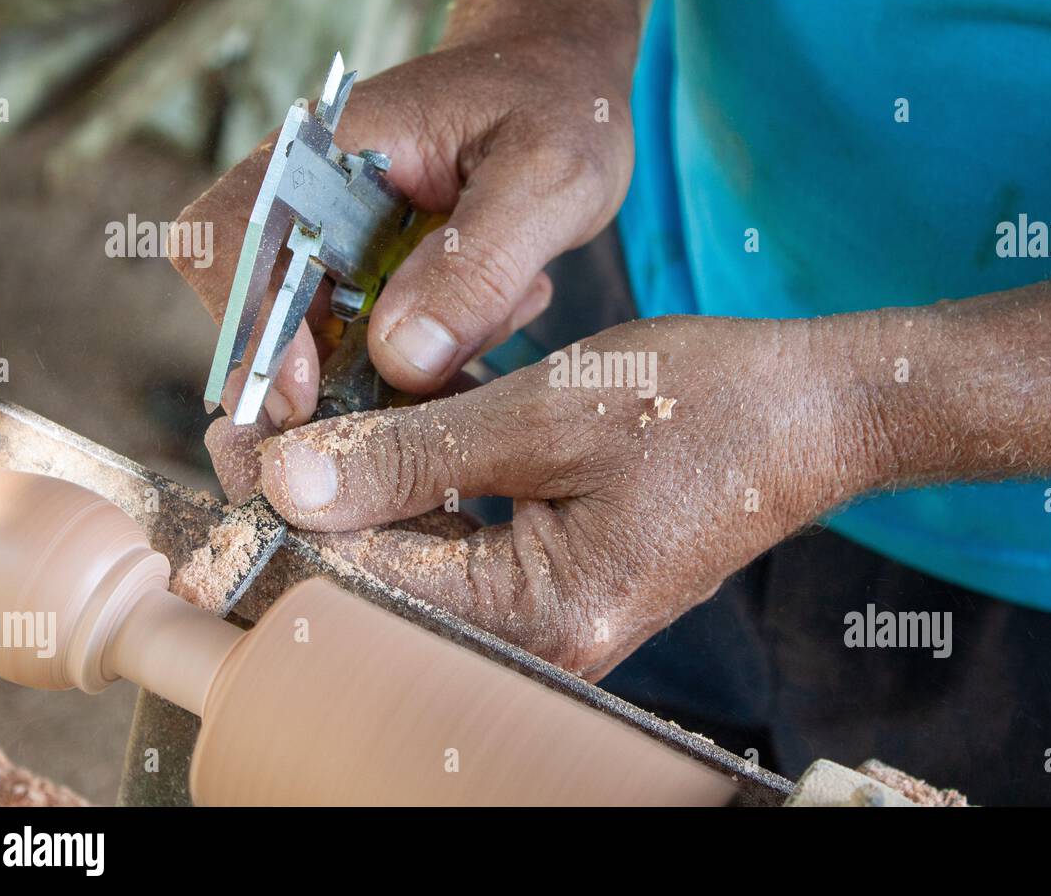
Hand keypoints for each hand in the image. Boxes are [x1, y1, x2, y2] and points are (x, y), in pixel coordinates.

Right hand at [169, 24, 634, 427]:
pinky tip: (500, 315)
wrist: (562, 84)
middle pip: (264, 314)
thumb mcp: (545, 178)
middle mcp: (310, 199)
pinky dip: (429, 362)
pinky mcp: (371, 280)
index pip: (231, 242)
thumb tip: (399, 357)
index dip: (251, 327)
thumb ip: (478, 264)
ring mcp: (337, 244)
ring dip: (405, 367)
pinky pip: (373, 351)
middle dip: (344, 372)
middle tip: (441, 381)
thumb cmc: (554, 106)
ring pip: (325, 348)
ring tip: (504, 306)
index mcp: (324, 150)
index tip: (309, 395)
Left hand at [234, 316, 881, 679]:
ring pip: (415, 564)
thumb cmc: (703, 405)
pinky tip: (396, 435)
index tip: (240, 432)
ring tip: (322, 414)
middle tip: (268, 416)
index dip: (287, 501)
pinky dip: (419, 494)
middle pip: (380, 580)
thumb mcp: (547, 410)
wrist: (810, 416)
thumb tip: (290, 481)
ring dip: (364, 491)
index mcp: (538, 613)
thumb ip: (414, 451)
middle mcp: (539, 644)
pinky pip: (462, 551)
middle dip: (316, 498)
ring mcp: (552, 622)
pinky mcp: (562, 588)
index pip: (362, 574)